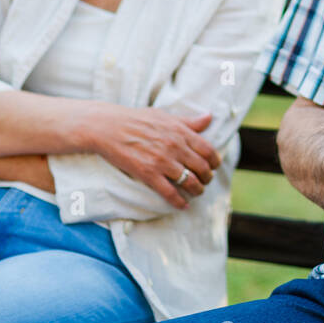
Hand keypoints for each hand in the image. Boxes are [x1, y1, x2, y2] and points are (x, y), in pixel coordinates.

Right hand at [88, 107, 220, 208]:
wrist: (109, 127)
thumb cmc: (136, 119)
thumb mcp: (165, 116)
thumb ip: (188, 121)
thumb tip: (209, 117)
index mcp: (180, 132)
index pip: (208, 150)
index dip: (214, 161)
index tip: (214, 166)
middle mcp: (175, 147)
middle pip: (202, 168)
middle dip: (207, 178)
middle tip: (206, 181)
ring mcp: (162, 161)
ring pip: (189, 182)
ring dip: (197, 190)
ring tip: (197, 192)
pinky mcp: (148, 174)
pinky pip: (170, 193)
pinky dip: (179, 202)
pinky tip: (183, 206)